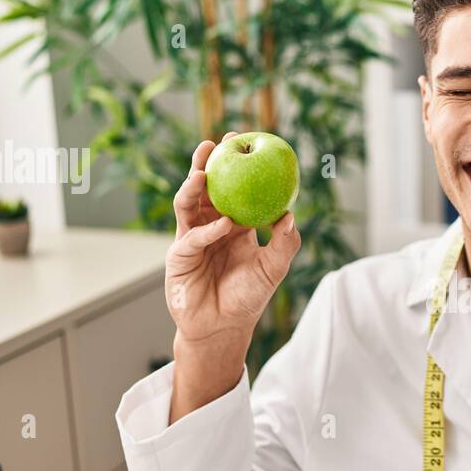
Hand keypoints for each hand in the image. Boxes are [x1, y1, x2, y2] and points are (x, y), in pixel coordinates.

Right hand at [165, 133, 301, 347]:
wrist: (223, 327)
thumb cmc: (248, 297)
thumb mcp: (273, 269)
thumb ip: (285, 244)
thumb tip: (291, 214)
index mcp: (232, 224)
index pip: (232, 188)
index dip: (236, 166)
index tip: (246, 143)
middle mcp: (209, 226)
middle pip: (203, 188)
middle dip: (206, 163)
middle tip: (217, 144)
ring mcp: (191, 239)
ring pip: (187, 204)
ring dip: (193, 186)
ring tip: (204, 173)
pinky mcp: (179, 257)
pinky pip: (193, 238)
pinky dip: (209, 231)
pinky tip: (224, 224)